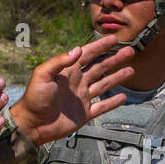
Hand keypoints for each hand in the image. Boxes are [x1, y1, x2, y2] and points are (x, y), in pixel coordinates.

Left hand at [8, 35, 135, 145]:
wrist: (33, 124)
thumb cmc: (34, 98)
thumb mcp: (42, 74)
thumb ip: (59, 61)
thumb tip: (77, 49)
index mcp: (68, 71)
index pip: (88, 54)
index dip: (101, 46)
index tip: (114, 39)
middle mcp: (77, 82)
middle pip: (100, 67)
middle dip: (115, 59)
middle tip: (130, 51)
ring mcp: (82, 98)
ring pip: (104, 84)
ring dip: (117, 77)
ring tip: (131, 70)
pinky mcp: (84, 113)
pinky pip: (102, 106)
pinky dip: (113, 102)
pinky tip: (123, 97)